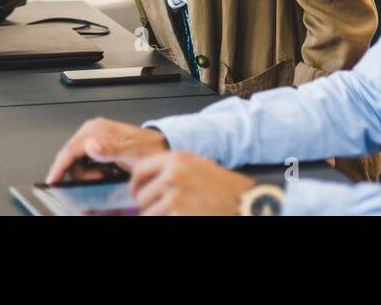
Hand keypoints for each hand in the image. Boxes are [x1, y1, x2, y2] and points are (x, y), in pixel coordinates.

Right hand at [45, 118, 167, 183]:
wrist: (159, 147)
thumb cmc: (148, 148)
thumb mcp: (131, 152)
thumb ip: (111, 150)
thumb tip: (90, 145)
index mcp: (96, 129)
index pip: (70, 149)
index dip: (60, 166)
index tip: (53, 179)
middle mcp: (92, 131)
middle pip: (70, 156)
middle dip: (79, 172)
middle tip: (96, 179)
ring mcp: (93, 137)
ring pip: (75, 160)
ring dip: (85, 172)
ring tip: (102, 176)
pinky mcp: (96, 145)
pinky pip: (83, 160)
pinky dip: (89, 170)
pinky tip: (101, 173)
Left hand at [128, 151, 256, 215]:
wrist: (245, 202)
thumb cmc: (224, 187)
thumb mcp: (196, 166)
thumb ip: (170, 169)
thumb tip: (143, 182)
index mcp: (176, 159)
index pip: (139, 171)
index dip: (135, 185)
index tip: (137, 193)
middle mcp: (173, 174)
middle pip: (140, 196)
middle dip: (148, 205)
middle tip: (162, 209)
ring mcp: (175, 196)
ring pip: (147, 214)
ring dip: (158, 216)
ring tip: (178, 212)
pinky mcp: (177, 215)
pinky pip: (158, 221)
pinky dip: (168, 220)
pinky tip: (183, 216)